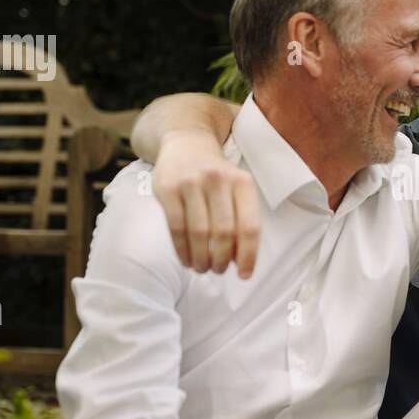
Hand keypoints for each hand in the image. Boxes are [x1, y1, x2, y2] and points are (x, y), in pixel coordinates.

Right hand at [151, 130, 259, 275]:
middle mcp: (219, 180)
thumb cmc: (216, 178)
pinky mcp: (168, 188)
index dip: (248, 255)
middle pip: (224, 232)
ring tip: (202, 268)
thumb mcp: (235, 189)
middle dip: (221, 259)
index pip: (250, 226)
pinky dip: (182, 250)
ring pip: (199, 232)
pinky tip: (186, 260)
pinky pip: (176, 227)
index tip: (243, 275)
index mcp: (242, 182)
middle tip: (217, 270)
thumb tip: (236, 261)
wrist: (186, 143)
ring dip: (201, 258)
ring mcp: (192, 182)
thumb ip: (240, 220)